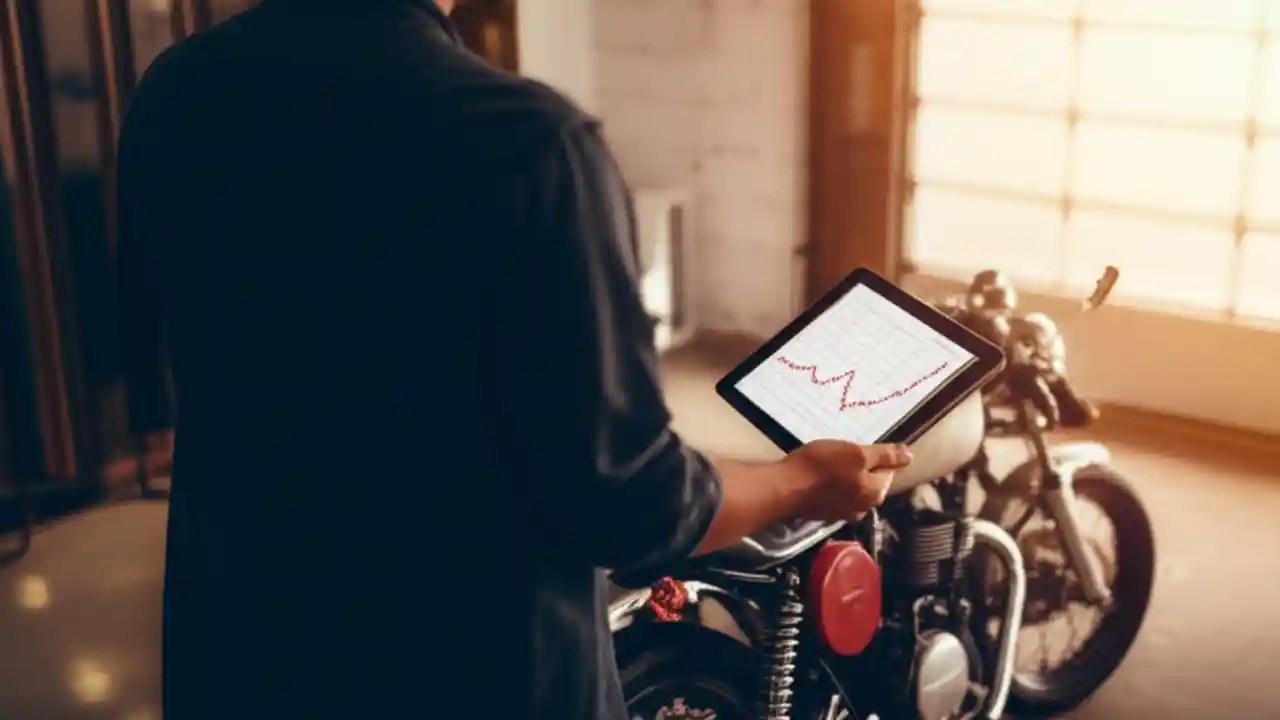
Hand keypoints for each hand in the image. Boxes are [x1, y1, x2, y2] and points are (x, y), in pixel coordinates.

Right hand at [783, 440, 912, 521]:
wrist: (785, 487)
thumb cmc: (822, 466)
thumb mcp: (856, 453)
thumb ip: (885, 456)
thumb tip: (910, 456)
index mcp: (875, 494)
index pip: (888, 471)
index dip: (877, 455)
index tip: (858, 447)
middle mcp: (863, 508)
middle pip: (870, 482)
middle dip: (862, 468)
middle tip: (843, 452)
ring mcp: (842, 513)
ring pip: (853, 489)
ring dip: (847, 477)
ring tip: (831, 462)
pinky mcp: (823, 513)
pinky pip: (836, 496)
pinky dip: (833, 486)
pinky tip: (820, 476)